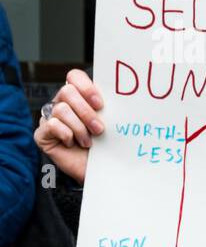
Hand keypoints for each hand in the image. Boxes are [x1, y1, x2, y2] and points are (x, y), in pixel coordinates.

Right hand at [34, 69, 104, 184]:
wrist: (102, 170)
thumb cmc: (107, 145)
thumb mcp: (111, 123)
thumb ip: (110, 107)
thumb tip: (123, 93)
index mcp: (79, 96)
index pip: (74, 76)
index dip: (86, 87)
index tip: (101, 104)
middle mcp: (62, 103)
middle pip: (67, 91)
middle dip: (86, 112)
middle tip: (99, 129)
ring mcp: (49, 118)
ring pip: (61, 109)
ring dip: (80, 128)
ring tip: (89, 141)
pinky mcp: (42, 134)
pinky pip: (51, 125)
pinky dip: (67, 135)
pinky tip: (73, 144)